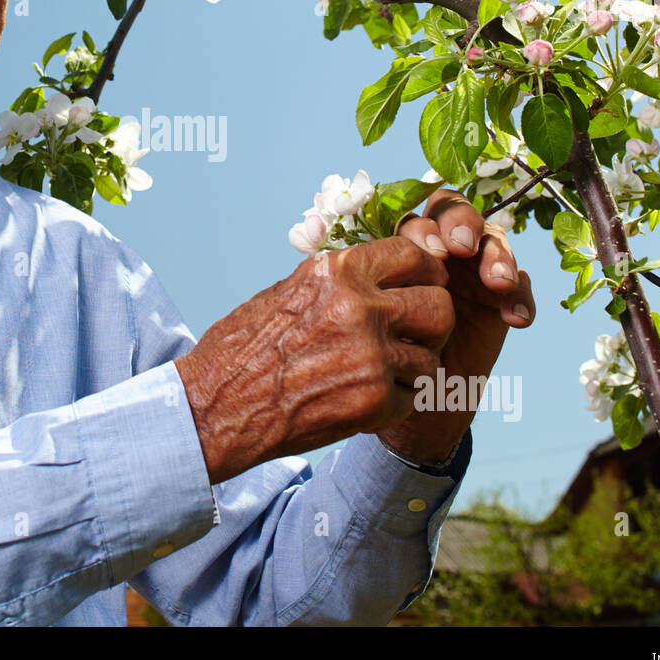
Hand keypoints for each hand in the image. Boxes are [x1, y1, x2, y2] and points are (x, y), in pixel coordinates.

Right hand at [176, 236, 455, 484]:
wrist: (219, 404)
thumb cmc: (246, 346)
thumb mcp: (288, 290)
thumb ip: (340, 280)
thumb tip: (379, 272)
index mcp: (338, 272)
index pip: (413, 255)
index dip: (425, 273)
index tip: (421, 287)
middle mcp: (360, 307)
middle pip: (439, 306)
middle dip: (432, 322)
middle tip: (414, 335)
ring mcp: (371, 356)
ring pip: (431, 357)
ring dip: (412, 367)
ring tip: (382, 372)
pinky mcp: (375, 401)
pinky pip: (413, 397)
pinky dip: (395, 402)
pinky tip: (365, 399)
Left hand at [377, 189, 535, 461]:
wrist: (415, 408)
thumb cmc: (383, 362)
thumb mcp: (368, 327)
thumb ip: (368, 291)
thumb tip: (356, 260)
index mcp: (402, 251)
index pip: (415, 216)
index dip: (425, 225)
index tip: (429, 250)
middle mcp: (438, 253)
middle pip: (455, 214)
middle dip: (463, 222)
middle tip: (463, 248)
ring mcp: (471, 273)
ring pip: (492, 241)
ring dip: (498, 256)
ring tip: (497, 285)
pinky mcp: (500, 299)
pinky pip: (520, 285)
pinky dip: (521, 295)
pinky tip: (516, 318)